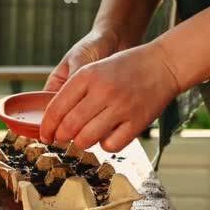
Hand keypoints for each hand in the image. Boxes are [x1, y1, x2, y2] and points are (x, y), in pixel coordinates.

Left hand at [40, 41, 180, 151]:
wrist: (164, 63)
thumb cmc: (124, 68)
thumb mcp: (93, 69)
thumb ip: (73, 92)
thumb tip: (52, 120)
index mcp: (87, 76)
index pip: (55, 109)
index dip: (46, 127)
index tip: (45, 135)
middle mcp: (103, 91)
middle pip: (68, 127)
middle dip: (60, 137)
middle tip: (61, 139)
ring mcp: (121, 107)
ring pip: (86, 139)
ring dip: (80, 143)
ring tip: (83, 138)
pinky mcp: (138, 121)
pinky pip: (111, 146)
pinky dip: (104, 146)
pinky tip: (106, 137)